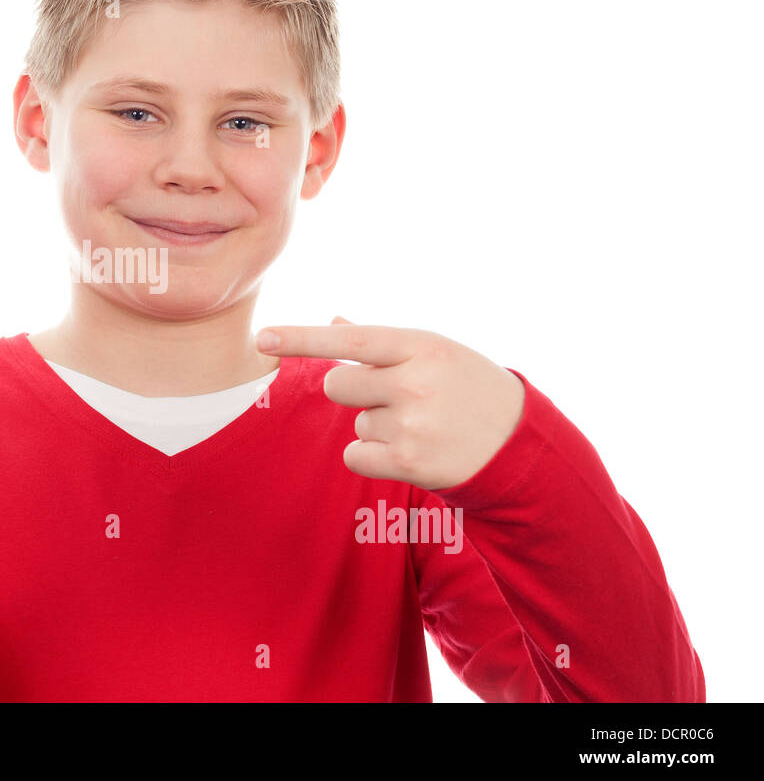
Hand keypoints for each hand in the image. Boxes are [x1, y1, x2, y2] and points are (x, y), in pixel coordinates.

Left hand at [256, 317, 525, 490]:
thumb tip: (335, 318)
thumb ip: (381, 342)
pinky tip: (410, 450)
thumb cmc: (467, 387)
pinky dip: (372, 456)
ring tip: (422, 425)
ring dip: (378, 425)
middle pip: (337, 384)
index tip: (262, 338)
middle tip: (393, 396)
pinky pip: (355, 454)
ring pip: (355, 421)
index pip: (349, 338)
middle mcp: (415, 381)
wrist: (518, 442)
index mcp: (421, 345)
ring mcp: (412, 423)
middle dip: (352, 391)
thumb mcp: (435, 352)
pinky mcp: (408, 461)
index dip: (302, 338)